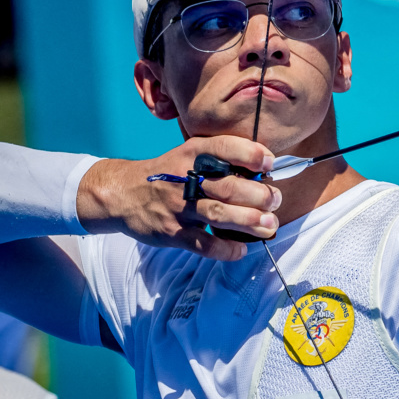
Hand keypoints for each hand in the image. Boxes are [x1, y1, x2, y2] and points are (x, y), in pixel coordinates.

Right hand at [75, 136, 282, 260]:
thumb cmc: (169, 174)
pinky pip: (203, 244)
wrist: (123, 194)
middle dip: (258, 195)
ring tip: (269, 225)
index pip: (224, 148)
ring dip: (249, 221)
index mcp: (192, 154)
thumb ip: (221, 159)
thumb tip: (264, 171)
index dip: (251, 155)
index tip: (270, 164)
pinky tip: (241, 249)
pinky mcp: (171, 232)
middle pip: (227, 187)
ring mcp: (177, 207)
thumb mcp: (189, 155)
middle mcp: (184, 178)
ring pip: (219, 215)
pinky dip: (225, 249)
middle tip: (275, 200)